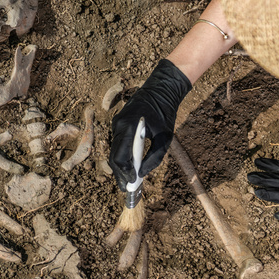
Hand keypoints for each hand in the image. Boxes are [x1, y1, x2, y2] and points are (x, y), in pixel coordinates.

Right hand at [109, 60, 191, 190]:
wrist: (161, 90)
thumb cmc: (165, 113)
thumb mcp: (165, 138)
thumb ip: (154, 158)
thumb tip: (142, 174)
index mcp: (129, 128)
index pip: (119, 157)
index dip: (125, 173)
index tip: (132, 184)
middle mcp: (118, 126)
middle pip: (113, 157)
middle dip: (120, 174)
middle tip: (127, 188)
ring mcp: (116, 124)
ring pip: (114, 151)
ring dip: (120, 166)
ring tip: (128, 180)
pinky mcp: (118, 123)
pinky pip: (117, 143)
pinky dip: (122, 156)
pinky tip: (128, 166)